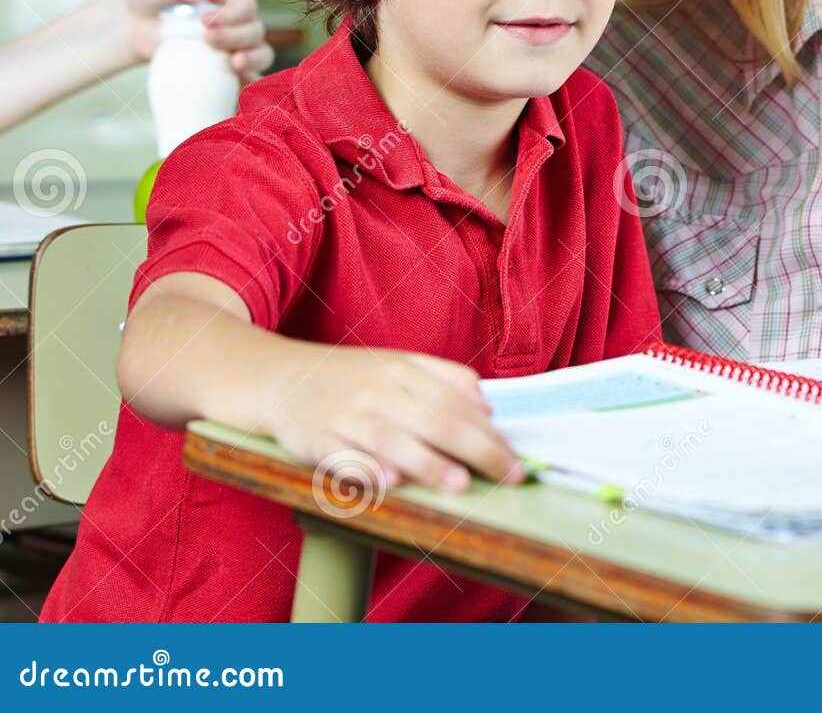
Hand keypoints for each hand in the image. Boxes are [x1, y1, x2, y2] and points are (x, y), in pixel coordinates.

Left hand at [115, 0, 273, 79]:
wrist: (133, 21)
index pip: (246, 4)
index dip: (232, 14)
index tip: (204, 20)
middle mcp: (238, 16)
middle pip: (255, 30)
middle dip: (236, 37)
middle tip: (207, 39)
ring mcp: (235, 42)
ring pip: (260, 53)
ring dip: (252, 59)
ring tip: (234, 64)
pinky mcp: (225, 64)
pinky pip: (248, 76)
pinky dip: (249, 83)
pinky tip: (239, 87)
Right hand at [270, 345, 523, 493]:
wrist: (279, 377)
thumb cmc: (351, 378)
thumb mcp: (399, 364)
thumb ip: (446, 378)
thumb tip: (488, 405)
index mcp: (404, 369)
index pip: (457, 401)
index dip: (490, 431)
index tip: (515, 457)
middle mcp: (379, 389)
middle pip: (435, 419)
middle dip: (476, 449)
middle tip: (508, 474)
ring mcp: (346, 414)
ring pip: (393, 439)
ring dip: (428, 463)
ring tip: (459, 484)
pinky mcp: (315, 438)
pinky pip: (344, 456)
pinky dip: (367, 469)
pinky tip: (390, 483)